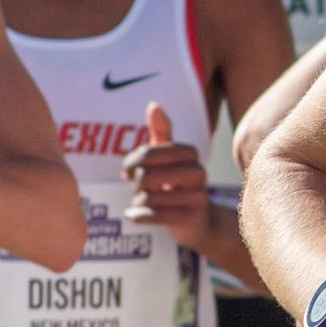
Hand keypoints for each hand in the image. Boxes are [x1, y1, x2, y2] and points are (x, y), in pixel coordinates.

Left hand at [122, 103, 211, 246]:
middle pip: (146, 175)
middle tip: (138, 190)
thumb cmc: (175, 185)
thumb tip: (154, 105)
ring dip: (138, 202)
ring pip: (149, 197)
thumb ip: (161, 132)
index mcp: (190, 153)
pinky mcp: (193, 217)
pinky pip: (156, 215)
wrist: (197, 222)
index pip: (148, 153)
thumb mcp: (168, 158)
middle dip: (136, 185)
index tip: (126, 171)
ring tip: (143, 204)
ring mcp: (198, 196)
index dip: (131, 162)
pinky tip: (136, 216)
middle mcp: (198, 172)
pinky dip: (139, 216)